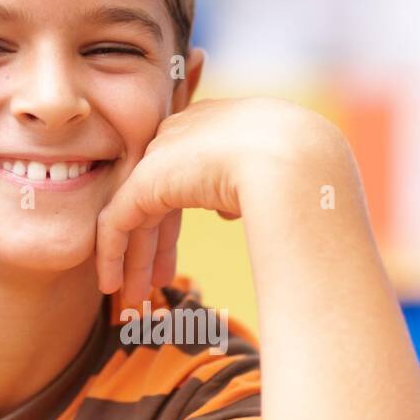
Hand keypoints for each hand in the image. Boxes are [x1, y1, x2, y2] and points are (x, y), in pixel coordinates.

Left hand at [95, 97, 348, 304]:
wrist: (296, 162)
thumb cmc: (308, 174)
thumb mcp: (283, 176)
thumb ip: (251, 187)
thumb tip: (229, 208)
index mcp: (219, 125)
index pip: (188, 173)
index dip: (180, 218)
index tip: (180, 252)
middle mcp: (184, 132)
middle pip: (160, 194)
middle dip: (155, 242)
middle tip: (154, 279)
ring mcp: (162, 155)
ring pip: (138, 212)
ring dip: (135, 258)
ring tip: (132, 294)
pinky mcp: (143, 183)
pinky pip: (117, 222)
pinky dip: (112, 255)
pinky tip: (111, 285)